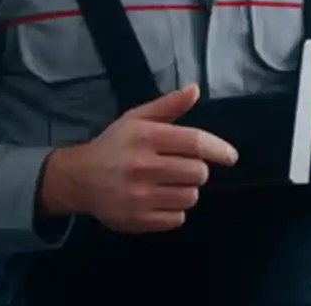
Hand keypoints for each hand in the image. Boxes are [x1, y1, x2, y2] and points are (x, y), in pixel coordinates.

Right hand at [38, 84, 237, 232]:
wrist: (80, 179)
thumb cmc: (115, 145)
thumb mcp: (137, 119)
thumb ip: (168, 105)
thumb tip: (195, 90)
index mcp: (145, 137)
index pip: (194, 142)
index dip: (218, 149)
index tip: (231, 157)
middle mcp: (142, 166)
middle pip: (197, 172)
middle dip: (197, 170)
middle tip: (183, 167)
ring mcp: (139, 196)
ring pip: (190, 196)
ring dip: (187, 190)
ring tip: (169, 183)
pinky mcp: (137, 220)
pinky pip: (177, 218)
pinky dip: (175, 210)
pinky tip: (159, 199)